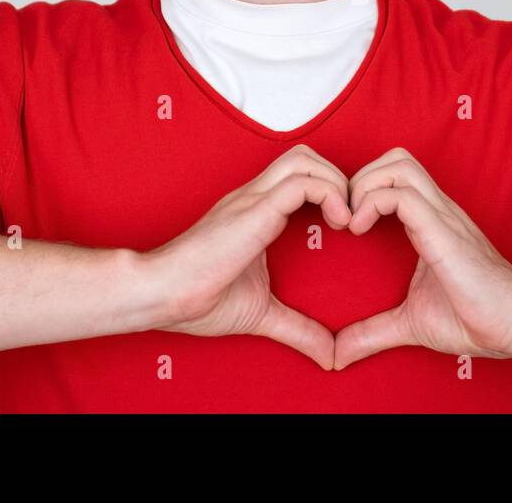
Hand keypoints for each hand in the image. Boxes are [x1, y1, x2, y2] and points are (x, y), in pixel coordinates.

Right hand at [143, 144, 350, 369]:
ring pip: (305, 160)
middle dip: (338, 178)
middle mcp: (254, 197)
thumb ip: (298, 329)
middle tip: (350, 218)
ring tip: (345, 220)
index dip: (329, 189)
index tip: (346, 226)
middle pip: (305, 156)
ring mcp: (252, 199)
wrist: (161, 295)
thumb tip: (329, 356)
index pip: (299, 175)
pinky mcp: (254, 210)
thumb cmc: (197, 300)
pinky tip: (338, 223)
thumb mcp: (262, 313)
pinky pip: (301, 183)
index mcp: (255, 212)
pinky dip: (330, 194)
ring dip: (336, 183)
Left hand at [333, 148, 511, 369]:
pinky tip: (359, 231)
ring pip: (397, 165)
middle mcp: (437, 209)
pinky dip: (371, 203)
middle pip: (394, 158)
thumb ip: (373, 332)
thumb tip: (339, 355)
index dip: (362, 189)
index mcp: (430, 221)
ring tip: (352, 223)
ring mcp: (441, 215)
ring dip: (364, 186)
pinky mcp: (442, 228)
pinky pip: (401, 194)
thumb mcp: (410, 322)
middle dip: (360, 178)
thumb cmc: (474, 319)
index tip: (343, 225)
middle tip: (344, 217)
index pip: (394, 176)